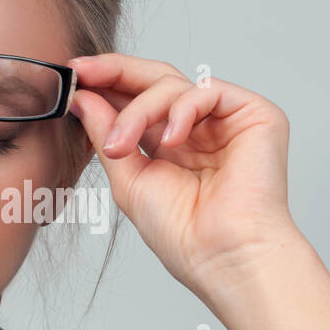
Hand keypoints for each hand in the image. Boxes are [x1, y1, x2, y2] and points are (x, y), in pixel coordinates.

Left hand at [68, 52, 302, 298]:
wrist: (223, 256)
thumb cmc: (183, 233)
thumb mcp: (128, 178)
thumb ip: (106, 133)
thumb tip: (82, 97)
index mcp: (172, 145)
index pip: (138, 99)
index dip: (106, 84)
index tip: (73, 77)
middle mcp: (200, 128)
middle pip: (156, 80)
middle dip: (116, 73)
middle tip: (83, 74)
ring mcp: (227, 120)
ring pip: (174, 85)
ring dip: (139, 111)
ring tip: (120, 146)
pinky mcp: (255, 115)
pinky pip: (207, 90)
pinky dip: (181, 110)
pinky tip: (171, 141)